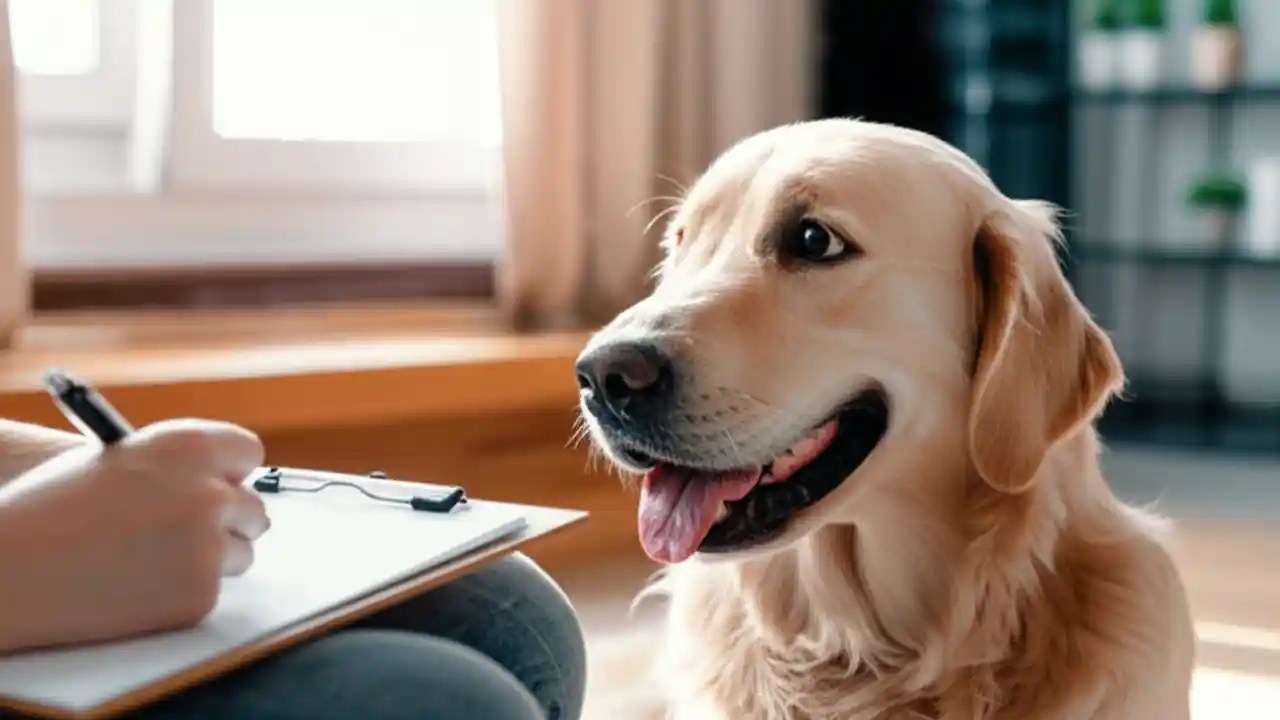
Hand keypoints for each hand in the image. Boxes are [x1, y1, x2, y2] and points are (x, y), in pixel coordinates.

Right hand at [0, 419, 267, 652]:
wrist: (10, 570)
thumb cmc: (48, 509)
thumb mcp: (116, 461)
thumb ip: (175, 467)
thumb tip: (223, 482)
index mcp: (187, 447)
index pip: (246, 451)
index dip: (230, 470)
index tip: (222, 482)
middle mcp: (208, 494)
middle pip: (253, 507)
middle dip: (229, 520)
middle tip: (202, 529)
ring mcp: (208, 547)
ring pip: (241, 552)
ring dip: (211, 558)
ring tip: (154, 559)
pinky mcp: (199, 594)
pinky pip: (212, 590)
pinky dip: (184, 591)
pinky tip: (138, 587)